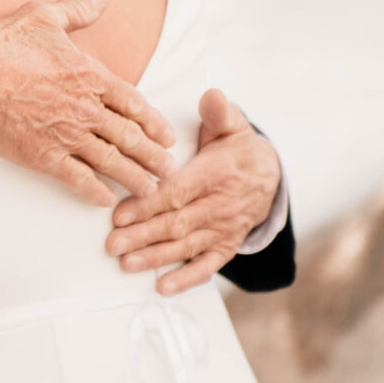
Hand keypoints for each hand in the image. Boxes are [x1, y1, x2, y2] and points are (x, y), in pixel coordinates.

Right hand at [0, 0, 174, 207]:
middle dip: (153, 157)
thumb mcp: (45, 17)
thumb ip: (79, 8)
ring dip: (134, 178)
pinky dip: (94, 191)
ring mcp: (66, 136)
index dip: (155, 123)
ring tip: (149, 190)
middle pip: (130, 138)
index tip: (167, 137)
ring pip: (111, 162)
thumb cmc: (3, 45)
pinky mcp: (43, 157)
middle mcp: (85, 109)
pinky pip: (77, 179)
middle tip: (169, 172)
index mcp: (90, 77)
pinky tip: (105, 199)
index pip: (135, 104)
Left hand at [106, 89, 281, 294]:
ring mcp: (224, 228)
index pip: (178, 192)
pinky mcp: (227, 245)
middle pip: (177, 222)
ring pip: (186, 245)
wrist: (270, 175)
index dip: (149, 204)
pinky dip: (187, 278)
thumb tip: (211, 95)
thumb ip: (218, 111)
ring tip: (127, 264)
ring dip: (156, 257)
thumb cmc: (237, 148)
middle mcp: (221, 205)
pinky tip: (163, 287)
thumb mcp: (231, 124)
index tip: (120, 214)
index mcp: (217, 174)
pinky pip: (208, 265)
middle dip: (143, 235)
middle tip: (112, 244)